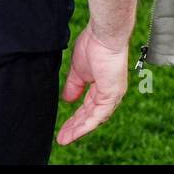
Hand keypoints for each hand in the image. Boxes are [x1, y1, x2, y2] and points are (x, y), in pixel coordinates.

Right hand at [56, 22, 129, 145]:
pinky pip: (98, 115)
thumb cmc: (93, 45)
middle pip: (90, 116)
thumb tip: (67, 99)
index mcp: (102, 86)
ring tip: (64, 139)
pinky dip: (85, 125)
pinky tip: (74, 131)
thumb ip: (74, 86)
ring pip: (94, 119)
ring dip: (78, 129)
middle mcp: (109, 93)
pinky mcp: (112, 94)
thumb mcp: (78, 70)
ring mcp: (112, 95)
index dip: (74, 118)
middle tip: (61, 138)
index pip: (87, 107)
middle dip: (74, 127)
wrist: (103, 34)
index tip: (62, 128)